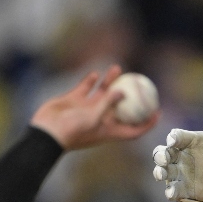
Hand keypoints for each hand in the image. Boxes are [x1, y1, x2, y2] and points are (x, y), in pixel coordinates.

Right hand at [30, 66, 160, 149]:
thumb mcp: (93, 118)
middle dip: (131, 95)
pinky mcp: (73, 101)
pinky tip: (96, 73)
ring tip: (117, 68)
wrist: (44, 133)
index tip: (158, 111)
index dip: (147, 123)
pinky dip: (91, 81)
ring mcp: (87, 109)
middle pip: (121, 107)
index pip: (133, 129)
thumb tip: (122, 91)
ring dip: (111, 81)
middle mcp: (100, 119)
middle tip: (139, 81)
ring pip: (103, 93)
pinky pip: (85, 88)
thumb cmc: (71, 131)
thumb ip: (107, 103)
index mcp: (109, 130)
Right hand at [152, 123, 202, 201]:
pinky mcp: (189, 191)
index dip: (173, 138)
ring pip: (165, 172)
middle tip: (164, 158)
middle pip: (163, 154)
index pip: (177, 137)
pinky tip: (172, 192)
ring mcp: (185, 174)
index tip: (173, 141)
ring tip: (162, 173)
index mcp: (193, 141)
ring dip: (160, 172)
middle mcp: (185, 157)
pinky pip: (175, 191)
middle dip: (159, 155)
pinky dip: (171, 191)